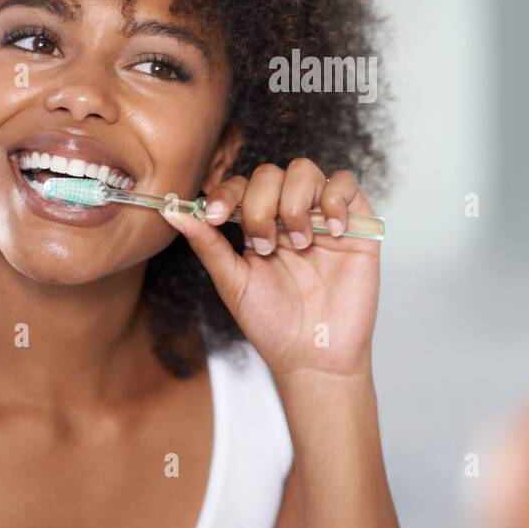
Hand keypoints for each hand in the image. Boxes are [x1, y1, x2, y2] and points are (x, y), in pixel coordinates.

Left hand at [160, 158, 379, 380]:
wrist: (314, 356)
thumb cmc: (273, 324)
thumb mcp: (232, 282)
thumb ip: (207, 244)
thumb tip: (172, 212)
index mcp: (258, 225)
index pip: (241, 186)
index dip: (227, 193)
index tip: (216, 218)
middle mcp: (289, 215)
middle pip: (271, 172)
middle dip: (261, 205)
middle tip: (265, 246)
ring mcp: (322, 217)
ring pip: (304, 170)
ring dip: (294, 203)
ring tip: (298, 243)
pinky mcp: (356, 223)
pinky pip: (345, 184)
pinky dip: (333, 199)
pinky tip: (330, 231)